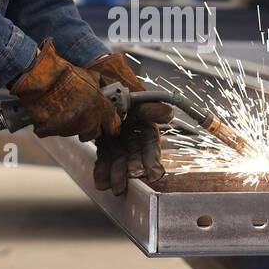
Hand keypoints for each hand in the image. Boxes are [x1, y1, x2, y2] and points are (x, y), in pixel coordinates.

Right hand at [10, 39, 120, 140]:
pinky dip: (55, 125)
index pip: (113, 126)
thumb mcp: (90, 77)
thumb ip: (101, 89)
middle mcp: (88, 122)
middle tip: (83, 116)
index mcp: (100, 109)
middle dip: (91, 127)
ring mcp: (71, 128)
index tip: (109, 124)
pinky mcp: (53, 131)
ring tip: (65, 109)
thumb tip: (105, 92)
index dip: (111, 125)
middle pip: (94, 134)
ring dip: (73, 125)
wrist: (43, 79)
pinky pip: (57, 131)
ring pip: (76, 132)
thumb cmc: (65, 76)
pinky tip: (53, 112)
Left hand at [87, 52, 170, 194]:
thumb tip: (169, 114)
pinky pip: (104, 159)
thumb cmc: (123, 90)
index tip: (152, 174)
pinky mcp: (103, 145)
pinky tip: (101, 182)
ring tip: (115, 187)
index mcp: (146, 127)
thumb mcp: (139, 98)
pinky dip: (102, 171)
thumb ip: (152, 108)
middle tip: (131, 178)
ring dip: (118, 175)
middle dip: (133, 169)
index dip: (152, 161)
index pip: (151, 147)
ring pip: (119, 161)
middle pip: (135, 157)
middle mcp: (133, 137)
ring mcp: (118, 142)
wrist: (99, 81)